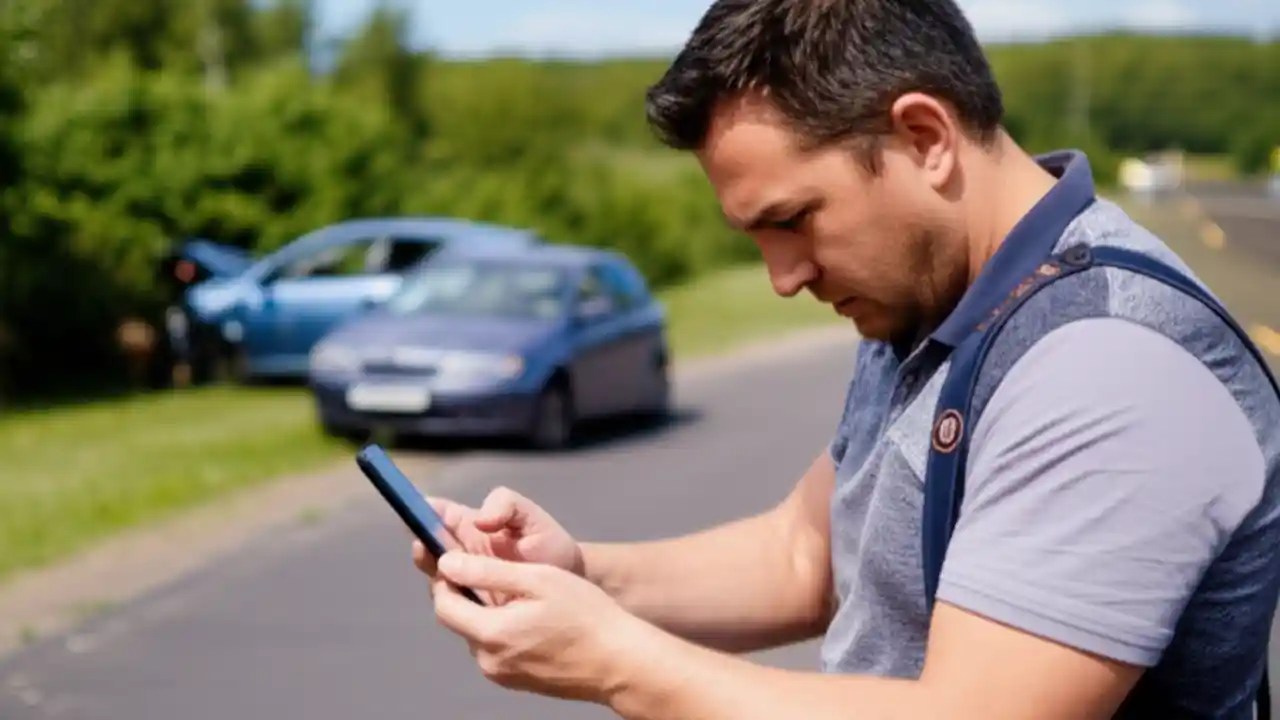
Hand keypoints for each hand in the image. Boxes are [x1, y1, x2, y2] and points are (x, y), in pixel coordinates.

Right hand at [414, 487, 583, 604]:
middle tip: (423, 546)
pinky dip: (450, 601)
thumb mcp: (529, 515)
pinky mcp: (474, 606)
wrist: (569, 581)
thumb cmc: (547, 541)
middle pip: (428, 548)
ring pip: (437, 577)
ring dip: (435, 575)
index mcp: (468, 525)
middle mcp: (460, 553)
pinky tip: (459, 598)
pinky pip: (453, 604)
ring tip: (444, 572)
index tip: (416, 513)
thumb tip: (478, 520)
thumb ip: (505, 504)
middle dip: (422, 546)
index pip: (437, 515)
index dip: (422, 512)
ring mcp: (465, 580)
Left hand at [431, 552, 646, 703]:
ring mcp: (503, 675)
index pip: (443, 604)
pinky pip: (496, 649)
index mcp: (491, 634)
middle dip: (466, 593)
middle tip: (490, 570)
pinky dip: (503, 629)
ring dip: (486, 612)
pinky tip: (531, 617)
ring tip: (519, 594)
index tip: (457, 558)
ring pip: (478, 634)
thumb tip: (446, 563)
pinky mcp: (517, 682)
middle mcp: (489, 661)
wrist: (619, 663)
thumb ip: (488, 571)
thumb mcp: (539, 579)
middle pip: (459, 620)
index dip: (445, 578)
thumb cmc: (586, 615)